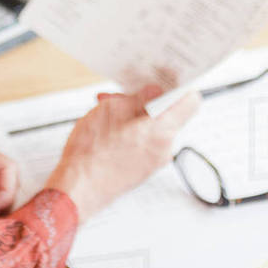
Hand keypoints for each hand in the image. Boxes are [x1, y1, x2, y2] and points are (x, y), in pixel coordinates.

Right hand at [43, 85, 200, 223]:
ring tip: (109, 111)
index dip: (182, 85)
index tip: (169, 77)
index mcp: (161, 131)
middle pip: (168, 113)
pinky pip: (146, 142)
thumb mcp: (111, 111)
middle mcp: (165, 148)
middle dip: (147, 99)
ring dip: (136, 115)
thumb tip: (154, 91)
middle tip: (122, 95)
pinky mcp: (144, 169)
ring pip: (154, 127)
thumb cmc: (90, 154)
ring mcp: (155, 161)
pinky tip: (109, 128)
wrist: (77, 190)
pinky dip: (133, 131)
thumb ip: (138, 98)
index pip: (190, 102)